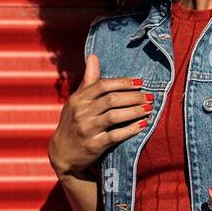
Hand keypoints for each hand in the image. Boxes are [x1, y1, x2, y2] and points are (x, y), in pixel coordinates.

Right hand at [48, 53, 150, 177]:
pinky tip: (143, 125)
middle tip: (149, 96)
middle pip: (111, 100)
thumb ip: (88, 81)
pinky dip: (130, 129)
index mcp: (78, 99)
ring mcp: (87, 129)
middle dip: (133, 97)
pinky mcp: (93, 145)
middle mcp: (81, 113)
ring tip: (149, 108)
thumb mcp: (76, 101)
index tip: (140, 83)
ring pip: (115, 116)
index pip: (102, 85)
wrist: (62, 154)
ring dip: (135, 111)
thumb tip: (94, 56)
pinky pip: (115, 136)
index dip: (123, 83)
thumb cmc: (73, 122)